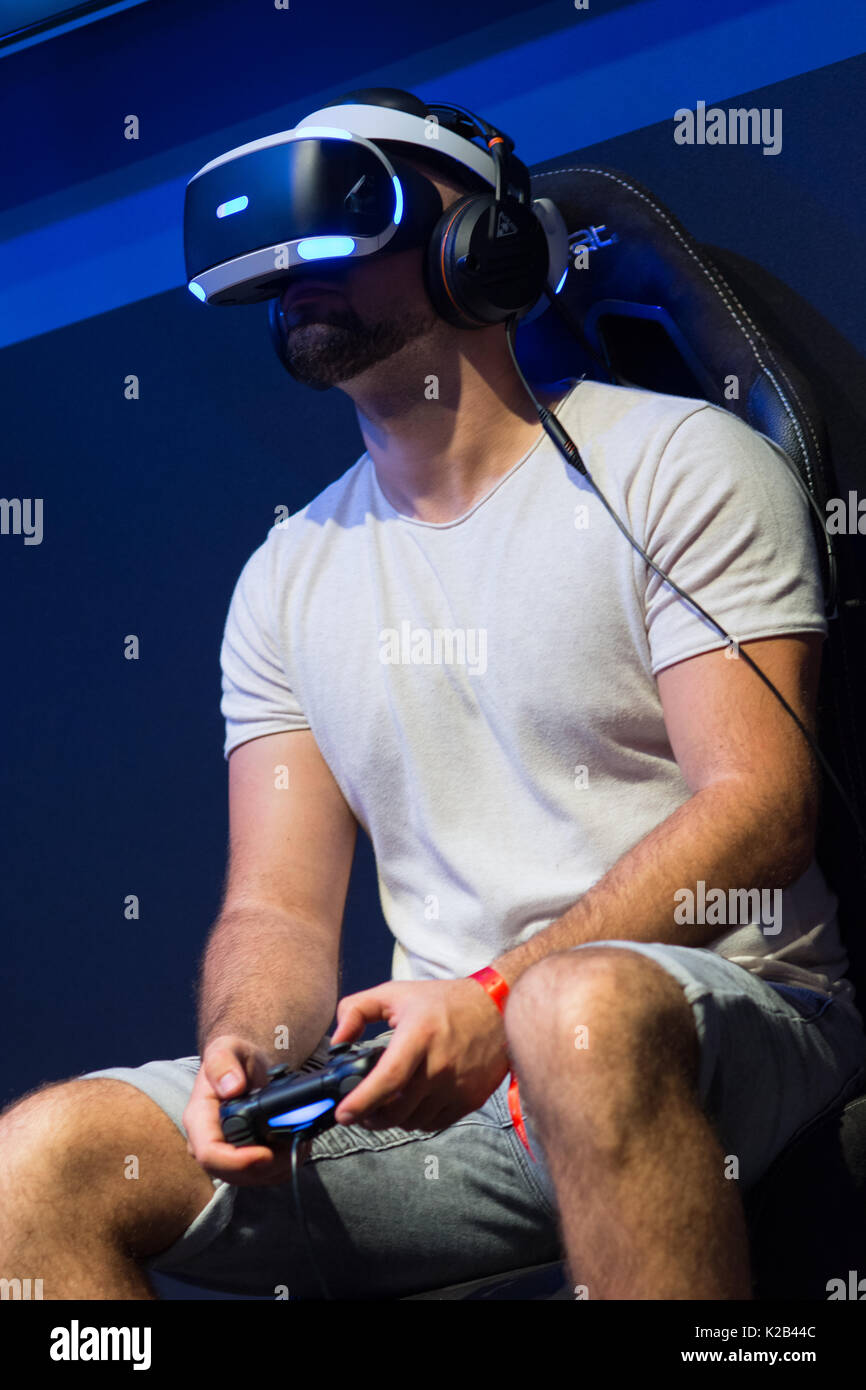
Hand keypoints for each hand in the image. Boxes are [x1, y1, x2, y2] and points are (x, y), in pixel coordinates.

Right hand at [183, 1034, 312, 1185]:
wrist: (243, 1065)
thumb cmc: (233, 1057)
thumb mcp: (226, 1049)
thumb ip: (223, 1064)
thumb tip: (232, 1088)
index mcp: (199, 1119)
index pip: (208, 1154)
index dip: (236, 1162)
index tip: (265, 1154)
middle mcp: (209, 1142)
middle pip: (233, 1174)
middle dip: (267, 1167)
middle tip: (295, 1145)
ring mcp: (227, 1154)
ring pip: (252, 1178)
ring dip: (280, 1166)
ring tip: (300, 1140)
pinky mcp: (244, 1159)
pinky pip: (265, 1174)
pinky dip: (285, 1164)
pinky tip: (297, 1143)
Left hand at [329, 978, 509, 1131]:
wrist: (497, 1006)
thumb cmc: (442, 1001)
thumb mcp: (395, 993)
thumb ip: (356, 1011)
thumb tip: (336, 1042)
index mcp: (420, 1035)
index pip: (388, 1078)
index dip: (362, 1101)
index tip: (343, 1114)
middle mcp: (440, 1064)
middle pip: (397, 1110)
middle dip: (370, 1116)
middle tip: (359, 1111)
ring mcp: (458, 1085)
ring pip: (413, 1121)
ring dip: (395, 1119)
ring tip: (386, 1104)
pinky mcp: (472, 1098)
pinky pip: (435, 1124)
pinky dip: (417, 1120)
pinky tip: (412, 1103)